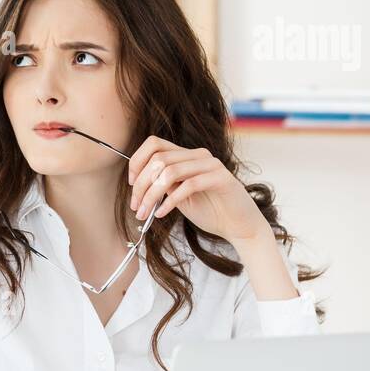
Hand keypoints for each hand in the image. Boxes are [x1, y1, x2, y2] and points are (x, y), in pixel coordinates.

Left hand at [125, 136, 266, 244]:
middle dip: (141, 185)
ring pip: (170, 171)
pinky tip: (162, 213)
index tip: (131, 185)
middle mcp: (198, 155)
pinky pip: (188, 185)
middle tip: (136, 207)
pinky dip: (170, 201)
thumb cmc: (209, 210)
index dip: (137, 161)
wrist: (238, 226)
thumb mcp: (178, 195)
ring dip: (152, 195)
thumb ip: (163, 184)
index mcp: (186, 155)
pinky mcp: (221, 179)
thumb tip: (137, 183)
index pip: (154, 144)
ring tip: (145, 213)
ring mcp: (211, 165)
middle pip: (158, 159)